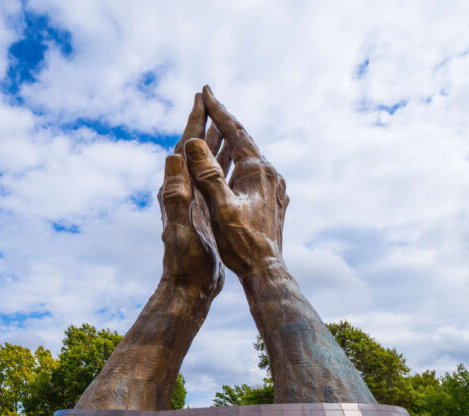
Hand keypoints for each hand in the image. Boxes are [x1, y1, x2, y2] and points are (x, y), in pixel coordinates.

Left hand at [159, 93, 223, 295]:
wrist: (189, 287)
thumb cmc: (185, 260)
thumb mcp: (179, 225)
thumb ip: (175, 193)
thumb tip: (173, 155)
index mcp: (176, 189)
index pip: (185, 147)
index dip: (194, 121)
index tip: (201, 96)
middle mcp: (183, 192)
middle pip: (196, 151)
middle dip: (206, 126)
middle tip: (215, 101)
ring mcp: (194, 203)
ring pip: (209, 166)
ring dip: (218, 145)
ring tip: (230, 127)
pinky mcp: (205, 214)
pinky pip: (217, 183)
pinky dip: (226, 169)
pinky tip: (237, 166)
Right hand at [184, 86, 289, 277]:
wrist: (267, 271)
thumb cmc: (242, 244)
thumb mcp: (220, 209)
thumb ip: (208, 175)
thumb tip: (193, 143)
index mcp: (257, 171)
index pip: (235, 132)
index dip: (218, 111)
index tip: (206, 91)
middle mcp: (270, 175)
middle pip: (246, 138)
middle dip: (226, 119)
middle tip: (211, 98)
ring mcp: (275, 188)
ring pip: (251, 155)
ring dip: (233, 139)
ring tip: (221, 127)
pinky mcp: (273, 201)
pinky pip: (254, 171)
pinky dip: (240, 159)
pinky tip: (238, 165)